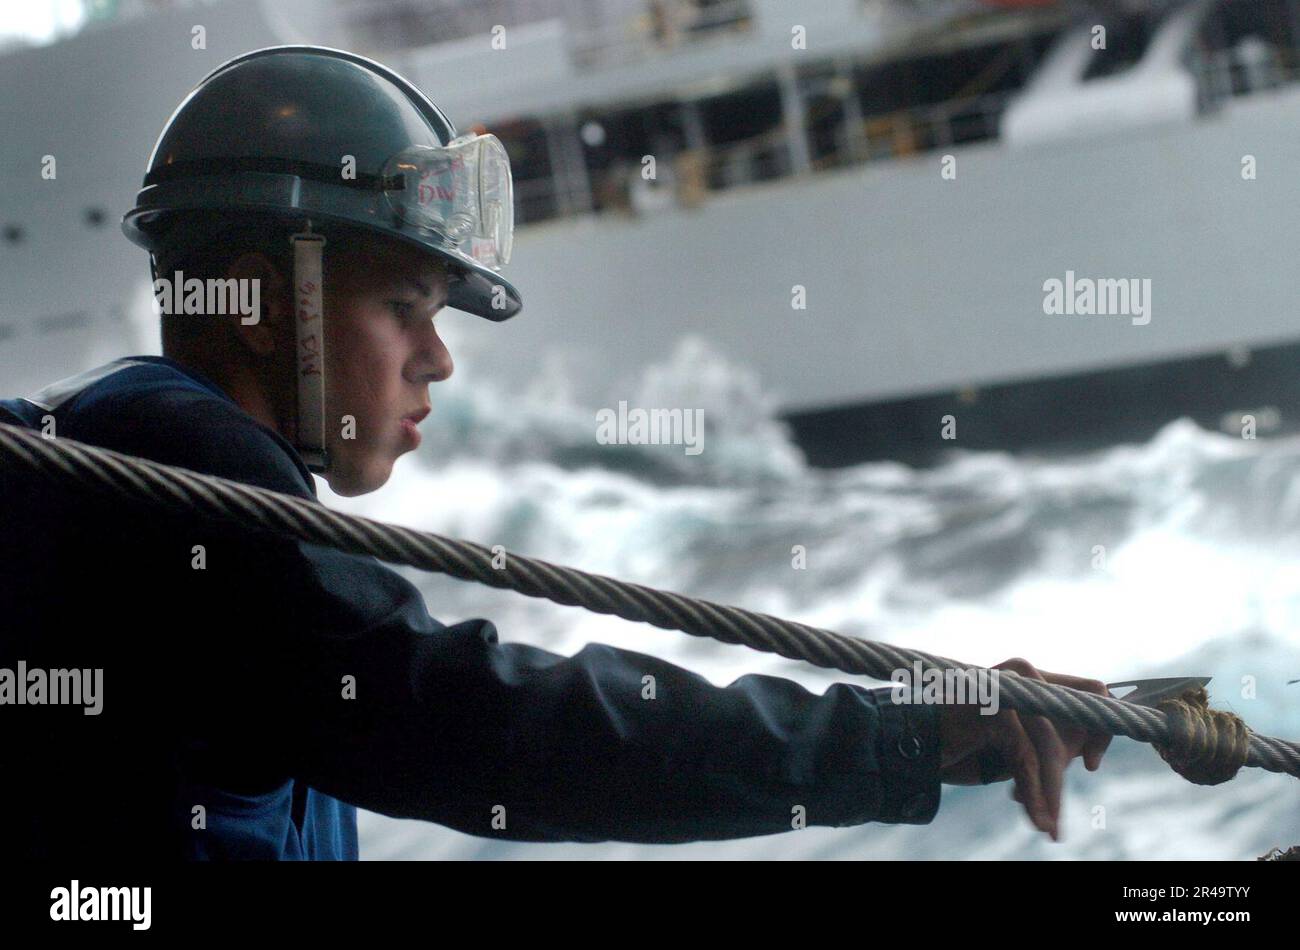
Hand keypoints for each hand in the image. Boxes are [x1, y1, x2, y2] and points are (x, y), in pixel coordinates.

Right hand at [936, 657, 1112, 840]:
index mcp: (1033, 678)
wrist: (911, 742)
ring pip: (1049, 746)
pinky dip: (1033, 792)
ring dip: (1050, 793)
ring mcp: (1009, 687)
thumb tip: (1089, 751)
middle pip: (1074, 723)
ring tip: (1047, 826)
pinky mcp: (994, 707)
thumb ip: (1051, 740)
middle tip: (1057, 821)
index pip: (1091, 691)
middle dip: (1065, 776)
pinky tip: (1035, 817)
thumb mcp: (1016, 743)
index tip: (1088, 764)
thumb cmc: (962, 745)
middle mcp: (1024, 675)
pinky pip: (1026, 757)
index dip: (1101, 731)